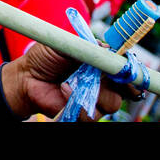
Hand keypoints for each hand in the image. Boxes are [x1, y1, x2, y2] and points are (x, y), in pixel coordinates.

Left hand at [0, 42, 131, 119]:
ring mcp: (94, 99)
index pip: (125, 69)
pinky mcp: (84, 113)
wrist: (27, 77)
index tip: (130, 71)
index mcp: (101, 63)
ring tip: (71, 82)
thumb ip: (86, 45)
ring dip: (93, 93)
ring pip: (111, 103)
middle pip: (125, 89)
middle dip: (117, 84)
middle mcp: (103, 82)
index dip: (132, 72)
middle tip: (103, 75)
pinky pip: (92, 115)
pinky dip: (78, 104)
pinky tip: (65, 91)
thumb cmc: (45, 58)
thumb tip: (107, 47)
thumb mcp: (65, 44)